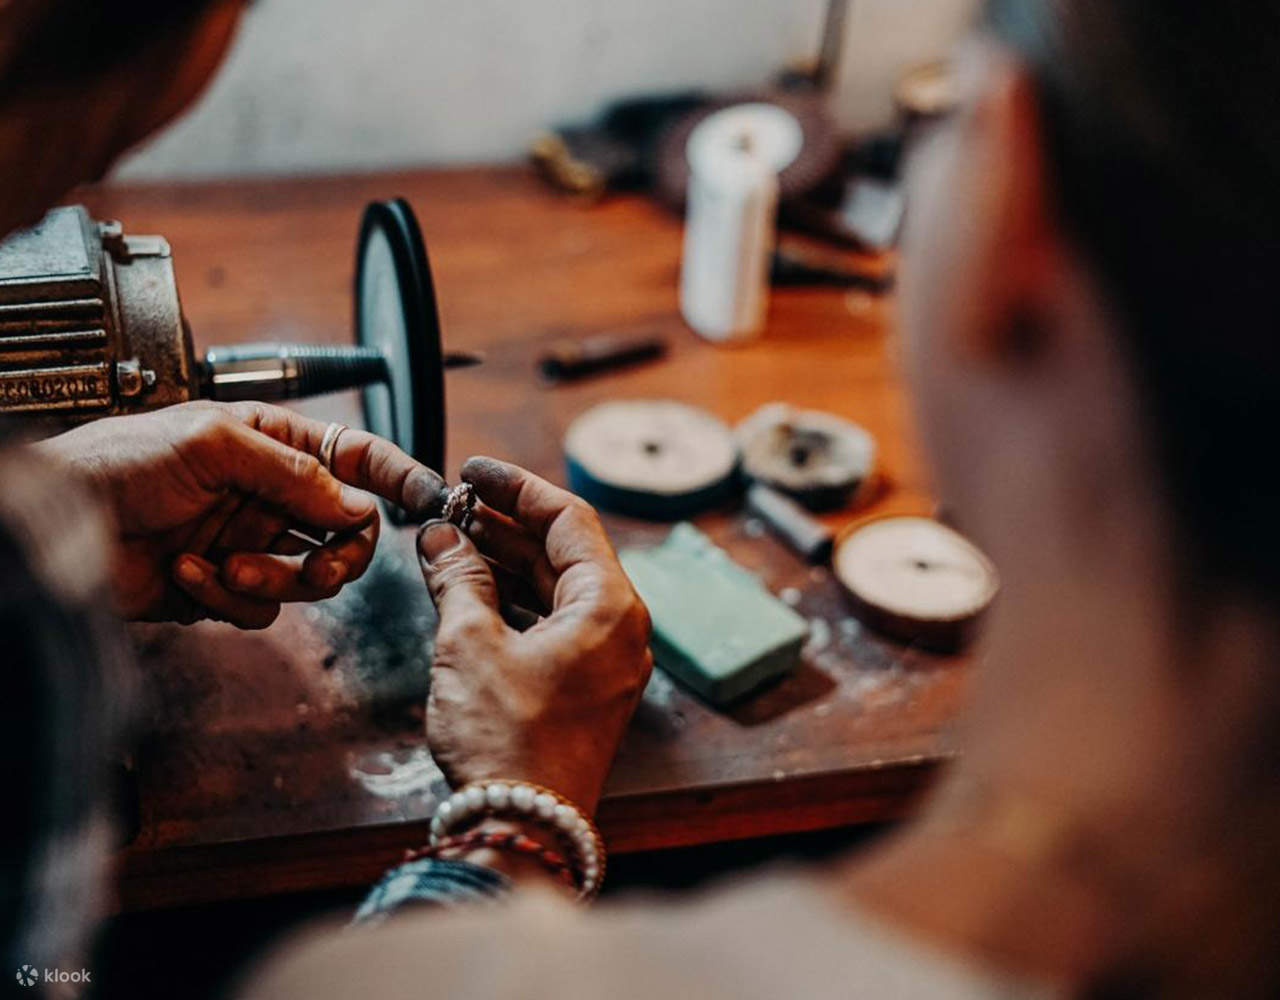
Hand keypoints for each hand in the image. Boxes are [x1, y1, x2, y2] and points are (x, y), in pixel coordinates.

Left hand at [37, 400, 445, 627]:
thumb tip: (358, 504)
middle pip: (347, 532)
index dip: (399, 477)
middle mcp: (270, 494)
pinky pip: (262, 607)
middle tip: (324, 569)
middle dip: (339, 555)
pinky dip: (227, 598)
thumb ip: (296, 473)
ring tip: (225, 566)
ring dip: (272, 579)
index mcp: (275, 443)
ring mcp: (250, 542)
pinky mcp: (224, 588)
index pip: (358, 458)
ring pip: (310, 578)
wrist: (54, 528)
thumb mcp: (214, 444)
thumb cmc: (115, 463)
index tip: (432, 496)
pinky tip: (186, 574)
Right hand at [417, 457, 651, 814]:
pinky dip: (515, 604)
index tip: (475, 471)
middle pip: (565, 554)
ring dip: (507, 565)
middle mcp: (622, 630)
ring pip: (557, 591)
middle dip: (507, 527)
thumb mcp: (470, 645)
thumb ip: (459, 579)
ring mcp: (608, 662)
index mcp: (611, 607)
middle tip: (454, 509)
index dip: (517, 488)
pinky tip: (470, 593)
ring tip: (453, 544)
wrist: (523, 828)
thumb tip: (443, 537)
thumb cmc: (507, 740)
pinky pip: (554, 626)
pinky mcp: (587, 689)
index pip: (569, 519)